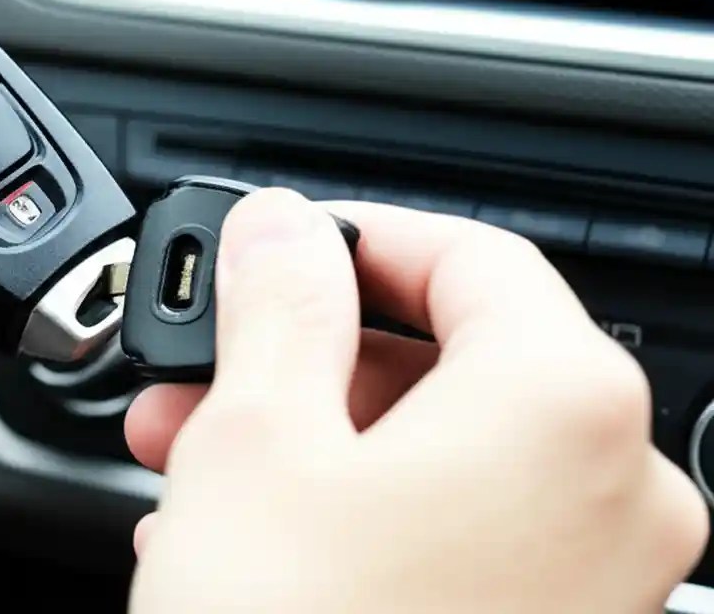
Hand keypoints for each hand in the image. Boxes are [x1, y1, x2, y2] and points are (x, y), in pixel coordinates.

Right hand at [124, 191, 708, 612]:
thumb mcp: (254, 439)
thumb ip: (277, 301)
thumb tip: (281, 230)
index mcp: (563, 406)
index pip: (468, 256)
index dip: (355, 238)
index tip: (278, 249)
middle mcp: (613, 496)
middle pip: (445, 364)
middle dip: (303, 361)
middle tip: (206, 368)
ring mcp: (592, 583)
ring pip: (433, 457)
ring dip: (307, 442)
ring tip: (196, 463)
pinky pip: (447, 537)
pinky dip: (350, 515)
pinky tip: (246, 536)